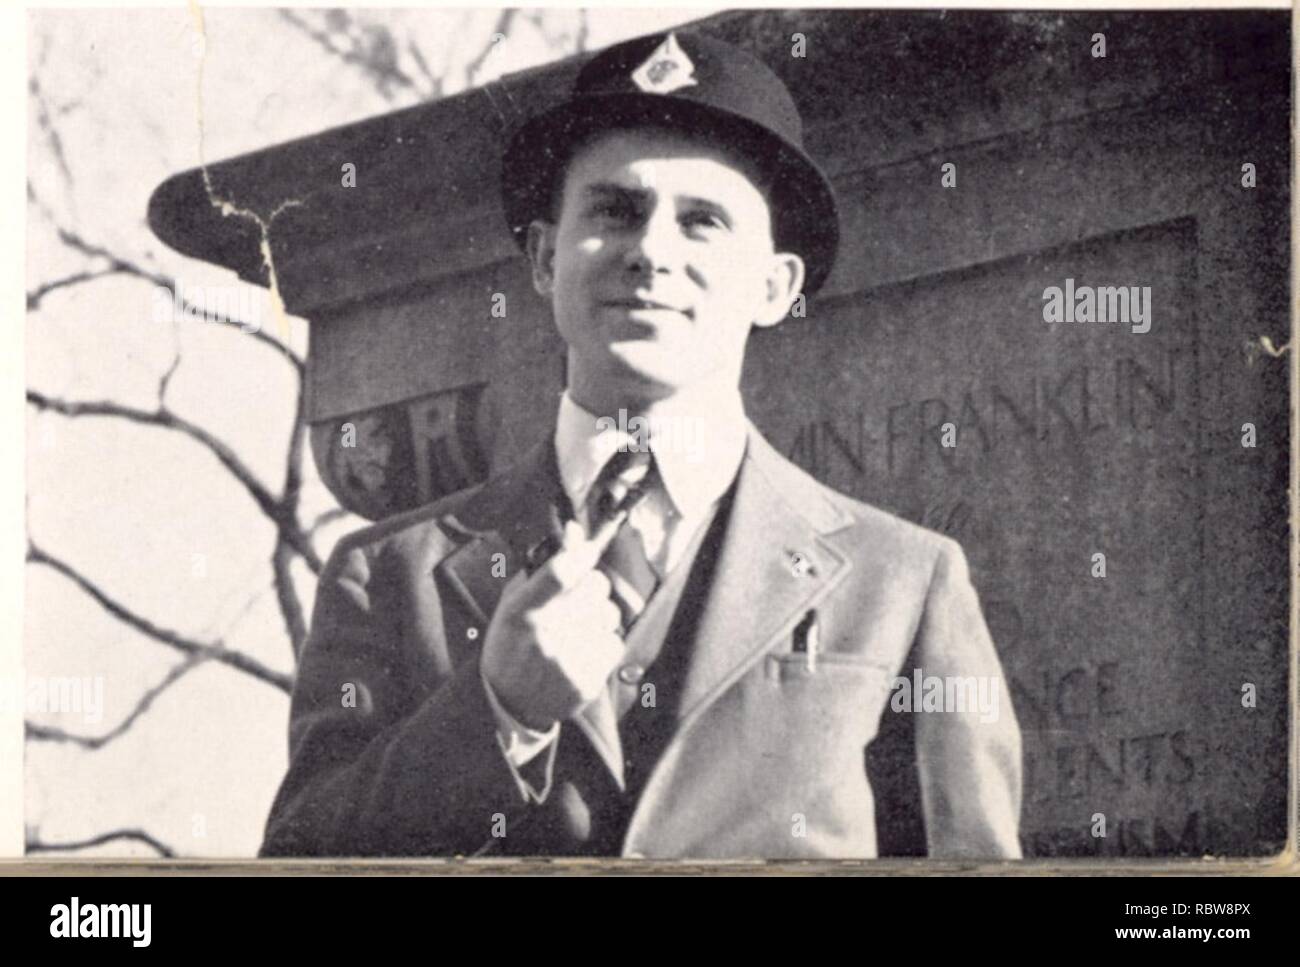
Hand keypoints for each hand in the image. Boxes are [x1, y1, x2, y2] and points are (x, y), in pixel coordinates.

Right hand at [480, 513, 628, 731]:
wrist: (509, 703)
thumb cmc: (513, 642)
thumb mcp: (516, 602)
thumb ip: (546, 566)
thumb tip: (576, 530)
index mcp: (521, 612)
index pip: (560, 572)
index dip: (581, 554)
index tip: (587, 551)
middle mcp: (544, 637)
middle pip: (596, 586)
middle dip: (592, 585)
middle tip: (576, 599)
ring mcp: (567, 663)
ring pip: (610, 614)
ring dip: (599, 616)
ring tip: (576, 631)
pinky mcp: (586, 683)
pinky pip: (615, 643)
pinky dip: (603, 644)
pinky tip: (581, 654)